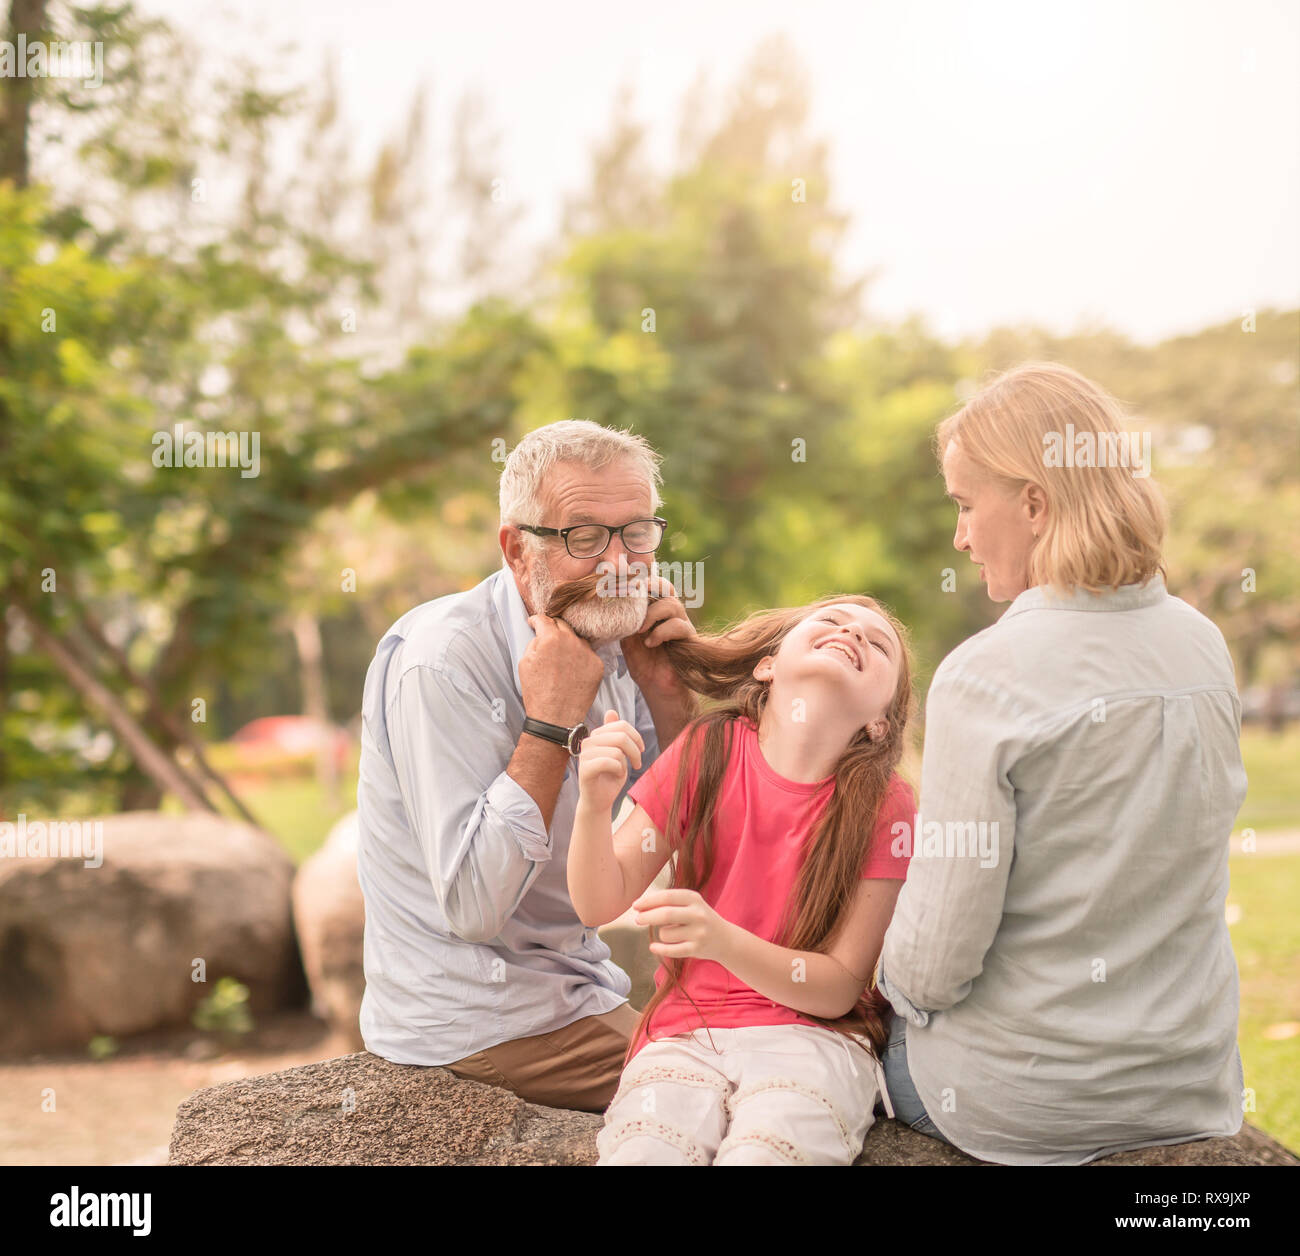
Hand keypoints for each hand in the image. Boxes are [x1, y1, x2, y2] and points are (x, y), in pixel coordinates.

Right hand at [520, 612, 604, 726]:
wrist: (556, 717)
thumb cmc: (537, 692)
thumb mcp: (525, 663)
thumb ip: (534, 642)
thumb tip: (540, 633)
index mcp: (550, 638)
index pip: (544, 619)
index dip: (536, 620)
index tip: (534, 623)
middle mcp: (571, 641)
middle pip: (562, 625)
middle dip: (553, 629)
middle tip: (548, 639)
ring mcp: (587, 652)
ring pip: (577, 639)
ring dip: (569, 643)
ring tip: (561, 659)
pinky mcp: (598, 665)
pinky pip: (588, 654)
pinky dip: (580, 658)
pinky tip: (572, 670)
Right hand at [577, 709, 644, 811]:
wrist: (599, 801)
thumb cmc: (610, 777)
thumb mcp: (618, 753)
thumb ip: (616, 733)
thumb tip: (611, 711)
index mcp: (596, 736)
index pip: (621, 725)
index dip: (636, 736)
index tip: (641, 750)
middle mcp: (588, 742)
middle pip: (621, 736)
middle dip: (635, 751)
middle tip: (637, 764)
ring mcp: (584, 755)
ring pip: (617, 750)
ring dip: (625, 764)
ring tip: (621, 771)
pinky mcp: (584, 769)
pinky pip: (609, 762)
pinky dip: (618, 770)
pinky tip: (616, 775)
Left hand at [620, 574, 694, 705]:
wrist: (658, 687)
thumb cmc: (643, 662)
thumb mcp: (627, 638)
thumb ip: (624, 621)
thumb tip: (608, 603)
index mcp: (655, 609)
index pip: (653, 584)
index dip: (642, 579)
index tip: (624, 582)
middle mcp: (670, 614)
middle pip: (666, 587)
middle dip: (651, 586)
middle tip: (635, 593)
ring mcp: (682, 624)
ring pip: (672, 604)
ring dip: (653, 614)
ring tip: (640, 629)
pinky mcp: (688, 639)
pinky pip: (679, 626)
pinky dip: (661, 632)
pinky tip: (650, 643)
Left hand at [632, 888, 733, 965]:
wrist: (725, 939)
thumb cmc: (698, 918)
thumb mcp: (690, 904)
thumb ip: (668, 902)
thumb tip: (639, 906)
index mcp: (694, 898)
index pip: (666, 896)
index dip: (648, 901)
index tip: (635, 905)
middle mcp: (698, 914)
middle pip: (665, 914)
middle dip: (646, 916)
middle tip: (637, 919)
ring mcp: (698, 932)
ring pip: (665, 934)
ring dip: (661, 934)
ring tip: (672, 933)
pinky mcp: (696, 949)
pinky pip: (670, 950)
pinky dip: (659, 949)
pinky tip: (653, 947)